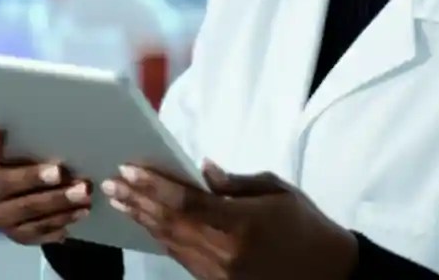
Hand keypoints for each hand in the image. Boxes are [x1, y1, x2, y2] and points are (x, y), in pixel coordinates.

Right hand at [0, 129, 92, 243]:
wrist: (25, 199)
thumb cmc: (28, 163)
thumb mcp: (25, 150)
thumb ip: (28, 141)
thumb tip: (55, 119)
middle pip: (5, 185)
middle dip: (34, 179)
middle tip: (61, 172)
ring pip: (27, 210)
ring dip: (58, 202)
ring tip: (83, 193)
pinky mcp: (16, 236)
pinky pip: (39, 230)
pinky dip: (61, 221)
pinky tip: (80, 212)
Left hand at [103, 160, 357, 279]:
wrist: (327, 272)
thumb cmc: (305, 224)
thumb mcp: (277, 191)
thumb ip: (235, 182)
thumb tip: (201, 169)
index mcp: (241, 224)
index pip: (185, 201)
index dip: (153, 185)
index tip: (129, 169)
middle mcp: (225, 252)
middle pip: (170, 223)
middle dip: (138, 201)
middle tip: (111, 184)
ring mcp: (219, 273)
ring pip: (170, 243)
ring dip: (142, 220)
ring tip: (121, 201)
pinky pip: (181, 258)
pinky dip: (161, 238)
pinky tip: (147, 223)